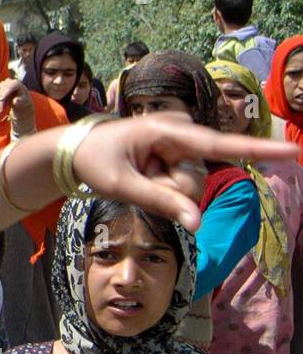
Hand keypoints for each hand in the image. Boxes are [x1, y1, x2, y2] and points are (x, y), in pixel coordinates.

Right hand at [0, 78, 30, 118]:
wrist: (19, 100)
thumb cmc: (23, 100)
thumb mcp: (24, 101)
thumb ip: (20, 101)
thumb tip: (15, 101)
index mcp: (16, 83)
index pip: (9, 86)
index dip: (4, 93)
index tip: (1, 100)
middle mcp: (8, 82)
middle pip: (1, 90)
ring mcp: (1, 84)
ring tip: (0, 112)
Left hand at [71, 113, 298, 231]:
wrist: (73, 151)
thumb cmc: (94, 160)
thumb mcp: (121, 184)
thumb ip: (160, 202)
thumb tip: (197, 224)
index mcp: (166, 129)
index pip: (219, 144)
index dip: (258, 150)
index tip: (293, 151)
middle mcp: (180, 133)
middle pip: (196, 179)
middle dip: (170, 191)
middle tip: (136, 178)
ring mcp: (180, 145)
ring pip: (190, 186)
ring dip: (164, 191)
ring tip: (136, 175)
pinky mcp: (177, 156)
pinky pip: (181, 185)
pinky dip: (162, 189)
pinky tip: (143, 176)